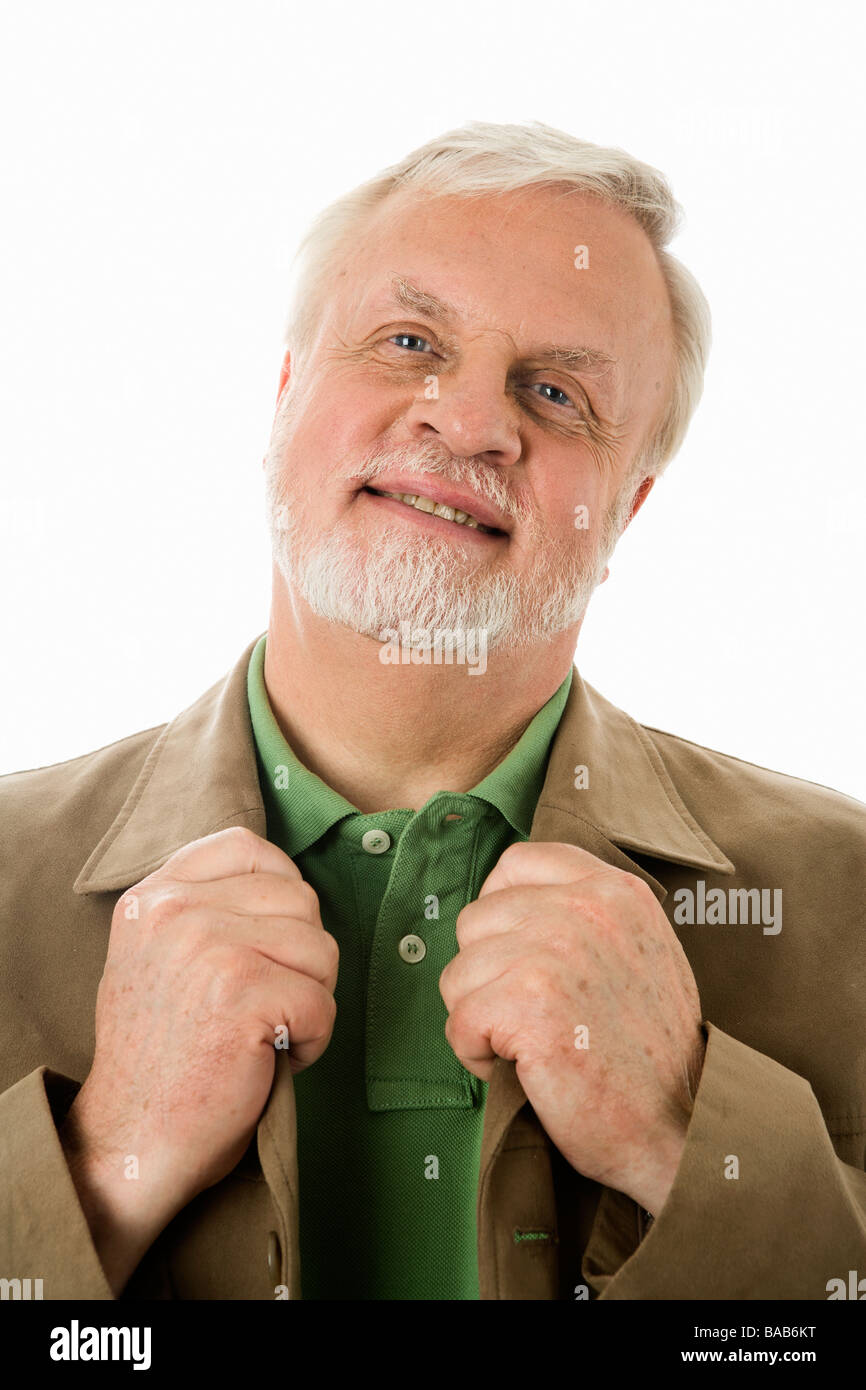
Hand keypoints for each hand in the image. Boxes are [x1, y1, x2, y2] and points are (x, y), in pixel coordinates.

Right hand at [60, 826, 337, 1289]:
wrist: (132, 1139)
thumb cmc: (160, 1054)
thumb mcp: (156, 956)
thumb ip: (203, 908)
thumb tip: (283, 881)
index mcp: (153, 896)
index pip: (247, 848)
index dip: (280, 891)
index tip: (269, 943)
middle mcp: (174, 909)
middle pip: (299, 899)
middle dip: (302, 958)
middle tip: (267, 1007)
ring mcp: (207, 946)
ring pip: (321, 948)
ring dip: (310, 999)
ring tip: (267, 1032)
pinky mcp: (242, 993)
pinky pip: (322, 1002)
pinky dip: (313, 1040)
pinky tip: (272, 1058)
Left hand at [439, 841, 704, 1215]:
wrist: (681, 1125)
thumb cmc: (653, 1051)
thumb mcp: (639, 950)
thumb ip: (585, 914)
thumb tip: (509, 903)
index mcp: (613, 889)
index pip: (516, 864)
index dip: (499, 909)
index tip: (513, 953)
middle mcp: (584, 907)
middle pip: (475, 920)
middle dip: (486, 974)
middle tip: (529, 1016)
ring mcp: (554, 950)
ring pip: (459, 973)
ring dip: (480, 1018)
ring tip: (531, 1043)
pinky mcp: (528, 1002)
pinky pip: (459, 1022)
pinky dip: (476, 1055)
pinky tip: (523, 1068)